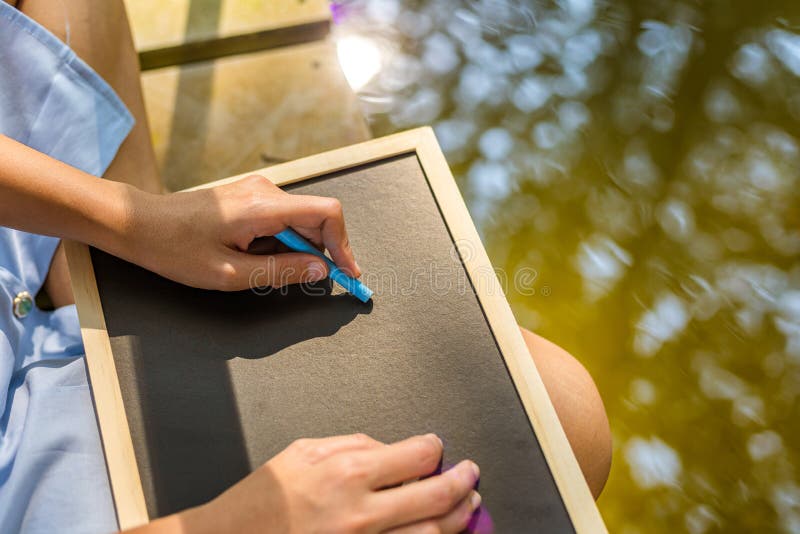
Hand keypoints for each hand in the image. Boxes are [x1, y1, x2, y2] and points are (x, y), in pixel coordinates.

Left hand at [120, 175, 360, 290]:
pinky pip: (282, 219)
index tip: (346, 272)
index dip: (344, 245)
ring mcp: (257, 190)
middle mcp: (265, 191)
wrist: (139, 224)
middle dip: (324, 252)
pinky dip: (285, 242)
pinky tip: (261, 260)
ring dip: (300, 249)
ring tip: (272, 272)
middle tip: (320, 283)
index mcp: (263, 207)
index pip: (327, 214)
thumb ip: (281, 271)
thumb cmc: (174, 249)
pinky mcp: (249, 196)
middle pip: (317, 219)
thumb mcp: (230, 273)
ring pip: (300, 220)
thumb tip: (321, 270)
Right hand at [160, 433, 480, 533]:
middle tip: (471, 474)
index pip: (416, 456)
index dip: (434, 448)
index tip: (437, 447)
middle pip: (435, 497)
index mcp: (347, 473)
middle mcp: (361, 513)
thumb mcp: (302, 451)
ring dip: (459, 518)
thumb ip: (351, 443)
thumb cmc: (262, 500)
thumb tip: (389, 447)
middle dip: (462, 482)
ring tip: (470, 505)